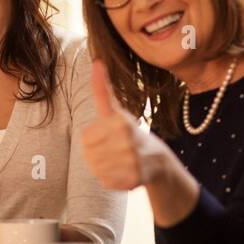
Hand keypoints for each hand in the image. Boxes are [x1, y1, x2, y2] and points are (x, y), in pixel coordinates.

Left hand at [81, 60, 169, 190]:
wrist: (158, 161)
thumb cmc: (129, 132)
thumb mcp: (116, 110)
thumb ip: (102, 89)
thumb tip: (96, 61)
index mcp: (120, 122)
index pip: (85, 138)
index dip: (93, 138)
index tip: (109, 135)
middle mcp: (127, 141)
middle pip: (88, 154)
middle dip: (96, 153)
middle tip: (113, 149)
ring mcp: (131, 161)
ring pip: (95, 169)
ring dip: (102, 167)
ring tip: (118, 160)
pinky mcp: (133, 180)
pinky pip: (105, 182)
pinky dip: (110, 179)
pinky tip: (123, 172)